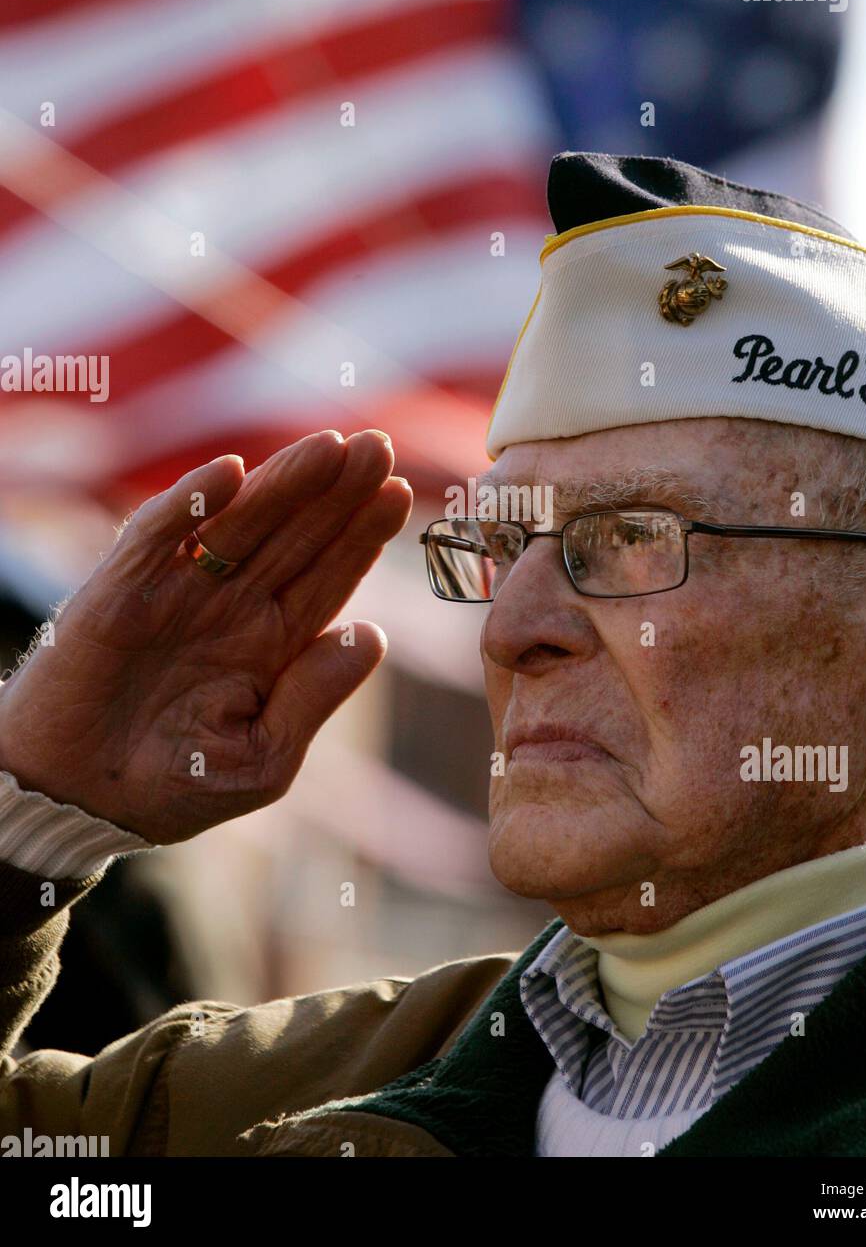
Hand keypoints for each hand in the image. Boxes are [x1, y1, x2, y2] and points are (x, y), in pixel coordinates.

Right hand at [0, 429, 411, 842]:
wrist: (78, 804)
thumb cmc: (174, 788)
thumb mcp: (262, 757)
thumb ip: (313, 697)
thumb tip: (374, 636)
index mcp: (272, 642)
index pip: (329, 577)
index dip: (363, 536)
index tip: (401, 497)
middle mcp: (232, 605)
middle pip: (296, 536)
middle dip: (337, 493)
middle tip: (378, 448)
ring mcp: (178, 591)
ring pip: (242, 523)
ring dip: (284, 482)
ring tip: (332, 446)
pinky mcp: (121, 590)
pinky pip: (159, 535)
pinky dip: (191, 502)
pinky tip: (231, 473)